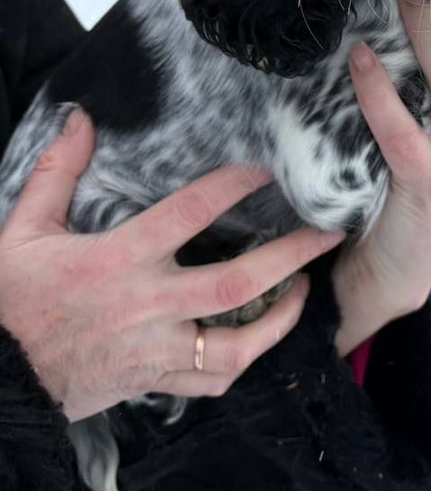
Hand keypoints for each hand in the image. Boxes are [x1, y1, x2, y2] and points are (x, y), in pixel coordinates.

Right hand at [0, 109, 344, 420]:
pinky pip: (210, 381)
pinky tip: (261, 338)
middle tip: (328, 234)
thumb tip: (81, 119)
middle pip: (235, 283)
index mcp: (117, 260)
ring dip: (281, 319)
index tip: (266, 167)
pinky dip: (243, 362)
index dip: (233, 186)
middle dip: (290, 256)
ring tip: (306, 288)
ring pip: (234, 344)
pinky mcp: (154, 381)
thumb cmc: (12, 302)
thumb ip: (57, 172)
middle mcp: (145, 305)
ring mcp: (155, 349)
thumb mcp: (23, 231)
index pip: (189, 214)